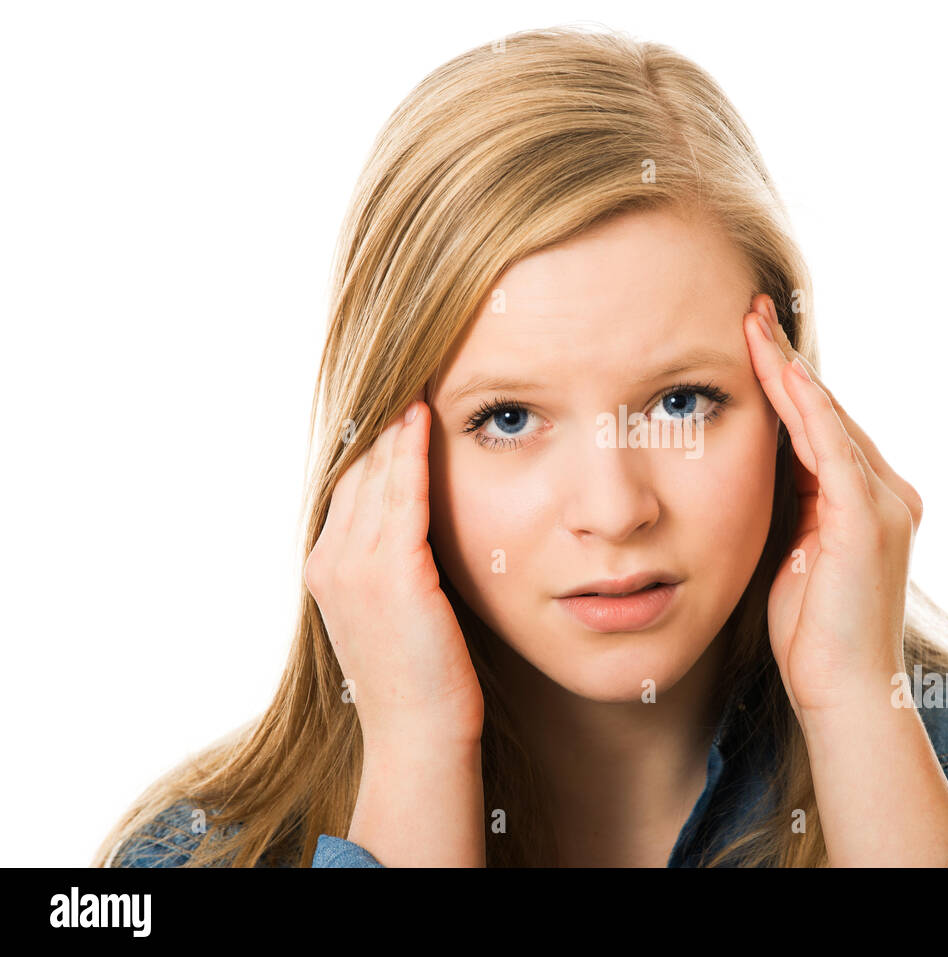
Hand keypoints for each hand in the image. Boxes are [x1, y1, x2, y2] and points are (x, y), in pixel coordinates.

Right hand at [305, 400, 483, 746]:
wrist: (420, 735)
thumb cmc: (419, 678)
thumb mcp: (392, 612)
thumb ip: (394, 563)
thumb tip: (416, 527)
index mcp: (326, 568)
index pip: (349, 486)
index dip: (372, 444)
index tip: (394, 404)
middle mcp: (330, 561)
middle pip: (355, 471)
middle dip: (379, 426)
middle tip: (407, 373)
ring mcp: (354, 566)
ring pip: (374, 475)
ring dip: (394, 427)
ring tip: (415, 382)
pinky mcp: (391, 573)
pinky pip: (401, 496)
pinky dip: (410, 452)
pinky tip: (422, 419)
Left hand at [743, 295, 923, 724]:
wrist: (845, 690)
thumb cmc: (815, 635)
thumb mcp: (799, 557)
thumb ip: (795, 510)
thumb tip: (764, 472)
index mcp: (870, 502)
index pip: (823, 428)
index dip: (788, 384)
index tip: (754, 341)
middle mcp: (887, 491)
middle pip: (828, 411)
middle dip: (786, 362)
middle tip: (749, 313)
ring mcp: (884, 501)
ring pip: (828, 417)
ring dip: (787, 368)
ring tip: (752, 324)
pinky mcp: (868, 516)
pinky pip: (829, 444)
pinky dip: (802, 404)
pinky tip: (775, 368)